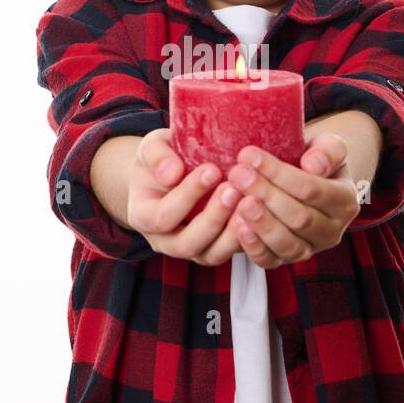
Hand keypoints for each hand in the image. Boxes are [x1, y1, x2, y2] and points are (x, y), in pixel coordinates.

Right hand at [127, 128, 245, 265]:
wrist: (174, 172)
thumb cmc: (163, 158)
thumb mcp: (152, 147)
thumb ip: (156, 156)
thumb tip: (172, 173)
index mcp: (143, 216)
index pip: (162, 217)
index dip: (187, 196)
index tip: (211, 169)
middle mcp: (165, 241)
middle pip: (187, 244)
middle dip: (213, 217)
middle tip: (233, 188)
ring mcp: (192, 249)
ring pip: (212, 255)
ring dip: (233, 232)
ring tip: (250, 202)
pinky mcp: (216, 249)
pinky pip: (232, 253)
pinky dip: (247, 236)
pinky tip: (260, 212)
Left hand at [226, 133, 361, 268]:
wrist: (304, 180)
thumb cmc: (312, 161)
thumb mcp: (327, 146)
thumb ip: (328, 150)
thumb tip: (314, 165)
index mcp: (345, 202)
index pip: (312, 190)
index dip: (280, 174)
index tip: (251, 156)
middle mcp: (332, 231)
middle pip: (300, 218)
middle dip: (266, 194)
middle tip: (238, 174)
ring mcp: (309, 249)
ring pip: (287, 244)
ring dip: (261, 223)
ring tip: (240, 202)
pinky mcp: (285, 260)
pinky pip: (270, 261)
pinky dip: (254, 247)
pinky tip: (239, 227)